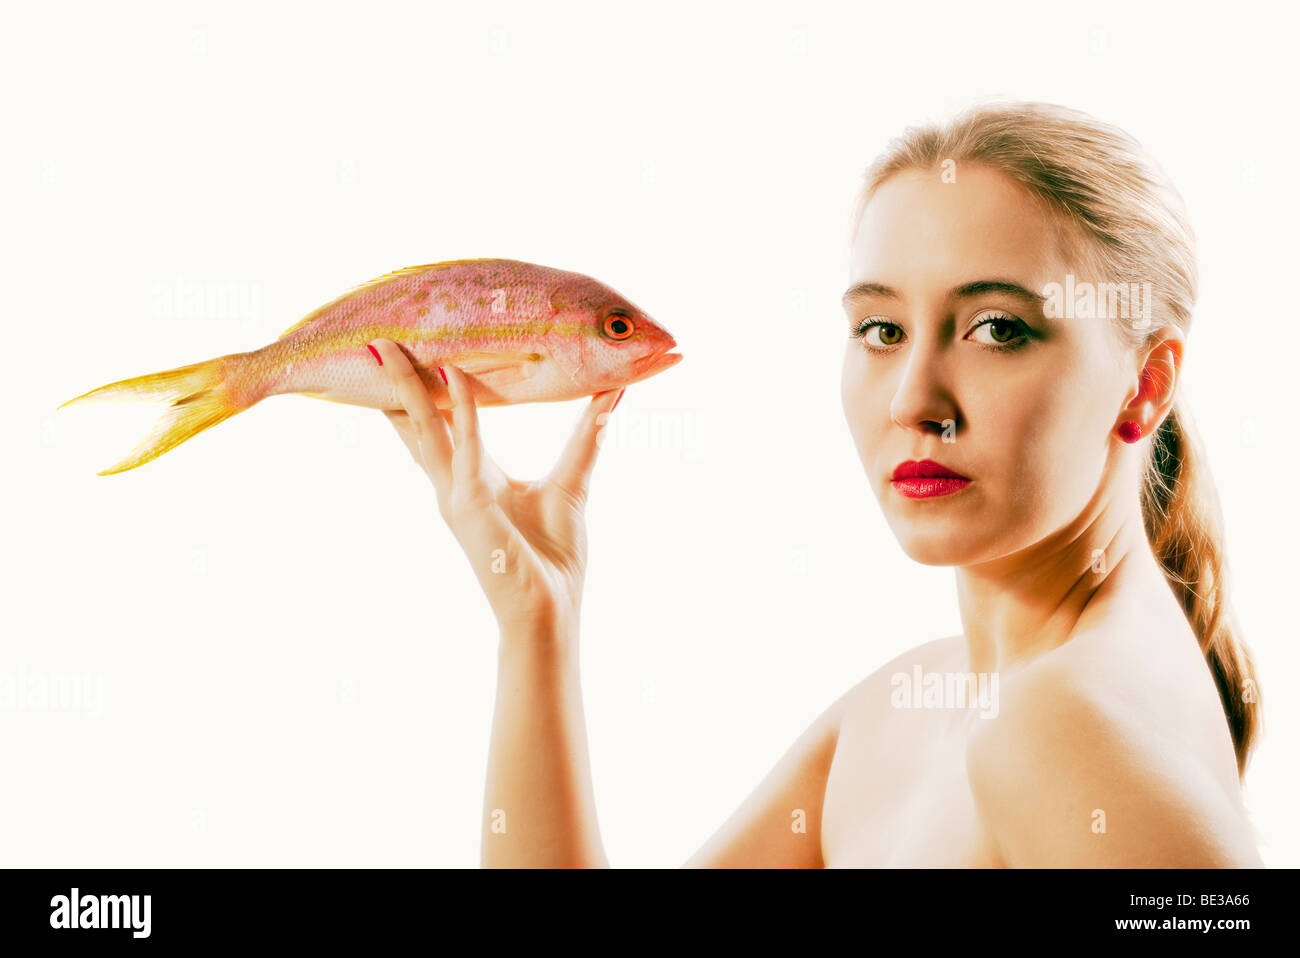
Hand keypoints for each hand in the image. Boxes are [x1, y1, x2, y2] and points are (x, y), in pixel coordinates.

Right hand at [367, 338, 623, 637]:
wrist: (549, 610)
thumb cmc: (555, 557)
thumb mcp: (572, 482)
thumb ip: (588, 435)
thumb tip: (613, 394)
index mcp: (475, 480)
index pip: (442, 429)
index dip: (424, 394)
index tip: (413, 356)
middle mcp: (456, 485)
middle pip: (420, 422)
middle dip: (399, 382)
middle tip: (377, 342)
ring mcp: (457, 495)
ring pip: (427, 428)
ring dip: (407, 385)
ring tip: (387, 348)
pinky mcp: (471, 504)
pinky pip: (467, 446)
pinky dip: (462, 410)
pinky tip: (454, 374)